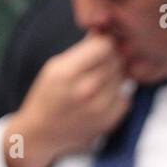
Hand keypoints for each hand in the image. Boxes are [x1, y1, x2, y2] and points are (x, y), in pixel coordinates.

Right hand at [4, 31, 131, 166]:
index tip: (100, 45)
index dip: (105, 42)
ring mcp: (100, 109)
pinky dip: (117, 95)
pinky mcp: (109, 122)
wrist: (41, 134)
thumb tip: (105, 32)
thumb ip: (82, 50)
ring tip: (97, 82)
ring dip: (115, 77)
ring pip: (122, 79)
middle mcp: (86, 90)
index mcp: (68, 72)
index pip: (105, 46)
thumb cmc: (47, 96)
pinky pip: (125, 99)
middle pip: (116, 61)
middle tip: (98, 64)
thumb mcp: (55, 67)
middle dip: (111, 58)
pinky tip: (102, 98)